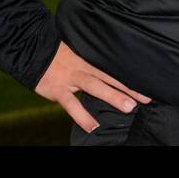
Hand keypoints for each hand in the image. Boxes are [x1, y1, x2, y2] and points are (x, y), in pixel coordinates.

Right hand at [34, 40, 151, 132]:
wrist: (30, 50)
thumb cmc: (56, 53)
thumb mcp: (77, 50)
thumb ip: (92, 59)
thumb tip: (110, 68)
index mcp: (90, 57)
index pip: (113, 66)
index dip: (130, 74)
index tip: (148, 80)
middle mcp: (83, 66)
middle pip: (110, 76)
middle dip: (128, 87)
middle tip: (146, 97)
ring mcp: (71, 77)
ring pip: (95, 86)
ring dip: (113, 96)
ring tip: (129, 108)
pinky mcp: (58, 89)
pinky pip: (71, 104)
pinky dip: (82, 115)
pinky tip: (93, 126)